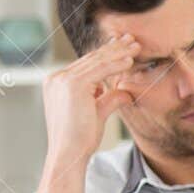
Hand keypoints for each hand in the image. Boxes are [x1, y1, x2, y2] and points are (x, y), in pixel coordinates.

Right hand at [41, 34, 138, 167]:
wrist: (69, 153)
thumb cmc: (80, 139)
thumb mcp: (97, 113)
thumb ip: (109, 99)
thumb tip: (125, 92)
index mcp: (58, 83)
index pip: (87, 65)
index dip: (107, 55)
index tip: (123, 48)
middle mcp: (57, 79)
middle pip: (91, 59)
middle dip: (113, 48)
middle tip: (131, 39)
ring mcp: (62, 80)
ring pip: (96, 62)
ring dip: (118, 53)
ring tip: (136, 46)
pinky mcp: (71, 85)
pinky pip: (98, 70)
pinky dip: (115, 64)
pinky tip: (129, 61)